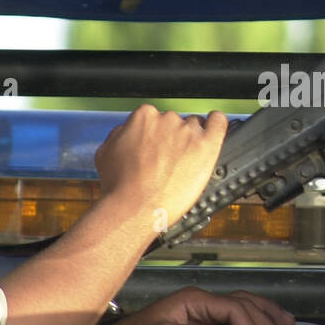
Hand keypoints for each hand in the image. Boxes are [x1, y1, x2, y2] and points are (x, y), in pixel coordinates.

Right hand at [94, 105, 226, 224]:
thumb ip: (121, 134)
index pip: (156, 117)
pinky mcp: (207, 145)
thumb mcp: (106, 152)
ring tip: (186, 161)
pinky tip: (214, 128)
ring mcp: (188, 131)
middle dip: (174, 138)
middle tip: (169, 161)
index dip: (156, 135)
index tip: (157, 148)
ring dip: (193, 139)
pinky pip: (219, 123)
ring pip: (196, 126)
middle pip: (177, 122)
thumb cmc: (119, 186)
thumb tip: (128, 130)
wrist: (134, 208)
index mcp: (143, 117)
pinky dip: (217, 123)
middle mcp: (167, 119)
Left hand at [104, 287, 295, 324]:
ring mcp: (201, 311)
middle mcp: (201, 301)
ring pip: (242, 306)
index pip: (233, 309)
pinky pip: (233, 318)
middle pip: (243, 304)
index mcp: (194, 300)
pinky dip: (252, 322)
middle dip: (266, 323)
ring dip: (264, 316)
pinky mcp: (200, 324)